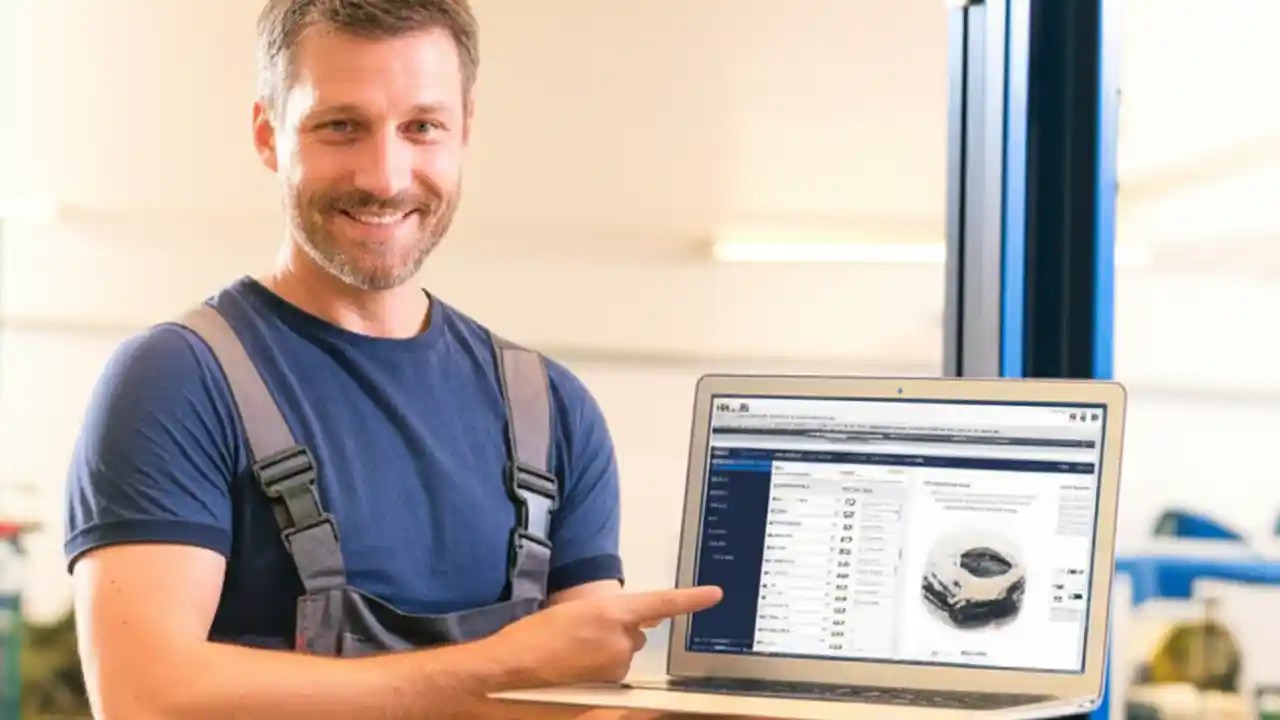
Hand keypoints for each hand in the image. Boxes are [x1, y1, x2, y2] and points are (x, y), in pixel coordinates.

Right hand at [487, 586, 722, 687]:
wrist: (505, 671)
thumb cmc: (528, 639)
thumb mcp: (568, 615)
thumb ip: (604, 619)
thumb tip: (632, 628)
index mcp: (608, 611)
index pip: (660, 603)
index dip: (690, 600)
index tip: (715, 595)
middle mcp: (619, 639)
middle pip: (632, 636)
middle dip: (613, 638)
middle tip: (577, 641)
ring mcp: (615, 667)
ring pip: (620, 659)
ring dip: (603, 658)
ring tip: (567, 659)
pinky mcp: (607, 690)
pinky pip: (614, 679)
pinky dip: (599, 676)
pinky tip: (573, 673)